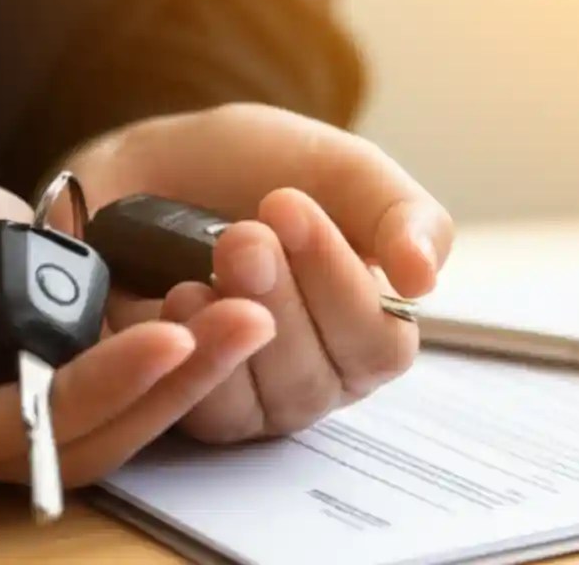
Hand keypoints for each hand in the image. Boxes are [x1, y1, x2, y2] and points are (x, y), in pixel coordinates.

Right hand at [0, 115, 273, 485]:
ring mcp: (8, 396)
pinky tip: (226, 306)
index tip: (171, 338)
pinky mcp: (46, 368)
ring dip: (186, 379)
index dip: (94, 392)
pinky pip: (117, 382)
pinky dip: (175, 356)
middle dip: (169, 391)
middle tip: (249, 323)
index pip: (8, 425)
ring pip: (109, 421)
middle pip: (78, 439)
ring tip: (253, 315)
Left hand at [62, 103, 453, 442]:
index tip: (287, 206)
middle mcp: (321, 376)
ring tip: (208, 259)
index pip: (380, 343)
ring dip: (236, 325)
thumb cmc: (257, 171)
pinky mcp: (196, 409)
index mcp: (371, 327)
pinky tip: (178, 298)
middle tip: (243, 232)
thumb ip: (399, 214)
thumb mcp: (342, 169)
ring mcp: (259, 401)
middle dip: (279, 297)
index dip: (337, 281)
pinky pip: (207, 414)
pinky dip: (195, 356)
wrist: (155, 166)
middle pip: (318, 377)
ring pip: (264, 400)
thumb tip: (423, 277)